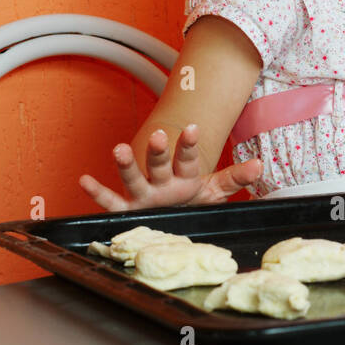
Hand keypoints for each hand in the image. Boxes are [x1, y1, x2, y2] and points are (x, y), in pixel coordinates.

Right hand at [78, 124, 262, 210]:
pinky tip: (84, 180)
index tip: (194, 128)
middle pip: (160, 164)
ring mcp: (143, 194)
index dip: (190, 144)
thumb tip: (260, 164)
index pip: (188, 158)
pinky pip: (111, 202)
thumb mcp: (214, 191)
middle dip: (159, 151)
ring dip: (126, 164)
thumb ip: (235, 178)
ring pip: (134, 178)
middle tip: (160, 136)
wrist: (173, 216)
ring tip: (118, 149)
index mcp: (184, 175)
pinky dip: (97, 193)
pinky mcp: (128, 209)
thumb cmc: (191, 199)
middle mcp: (162, 181)